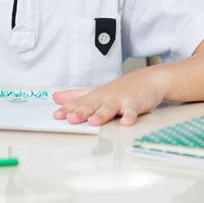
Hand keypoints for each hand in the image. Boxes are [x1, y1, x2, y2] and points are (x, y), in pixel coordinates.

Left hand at [52, 66, 168, 126]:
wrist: (148, 79)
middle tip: (70, 118)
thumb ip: (76, 96)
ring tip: (93, 121)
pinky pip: (132, 111)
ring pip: (110, 108)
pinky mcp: (135, 104)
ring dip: (102, 114)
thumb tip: (56, 97)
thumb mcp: (96, 91)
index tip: (56, 115)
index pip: (79, 103)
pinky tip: (126, 122)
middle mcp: (106, 98)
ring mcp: (121, 100)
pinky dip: (130, 116)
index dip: (67, 109)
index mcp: (96, 96)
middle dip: (81, 112)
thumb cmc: (121, 89)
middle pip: (92, 105)